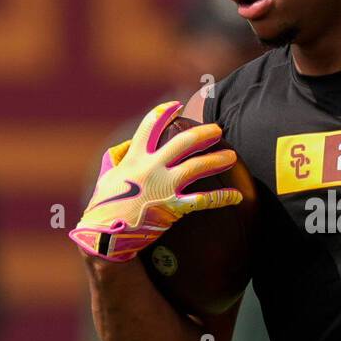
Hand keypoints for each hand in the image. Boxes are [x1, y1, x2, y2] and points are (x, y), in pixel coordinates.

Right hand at [70, 100, 242, 261]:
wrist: (104, 234)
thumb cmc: (104, 206)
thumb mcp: (108, 176)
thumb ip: (119, 161)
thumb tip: (124, 149)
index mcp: (134, 158)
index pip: (150, 126)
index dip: (164, 112)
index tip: (177, 105)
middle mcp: (151, 167)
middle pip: (182, 142)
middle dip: (203, 133)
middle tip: (218, 129)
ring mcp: (163, 186)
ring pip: (196, 167)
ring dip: (217, 160)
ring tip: (233, 155)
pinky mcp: (172, 207)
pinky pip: (202, 200)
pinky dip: (221, 198)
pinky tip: (237, 196)